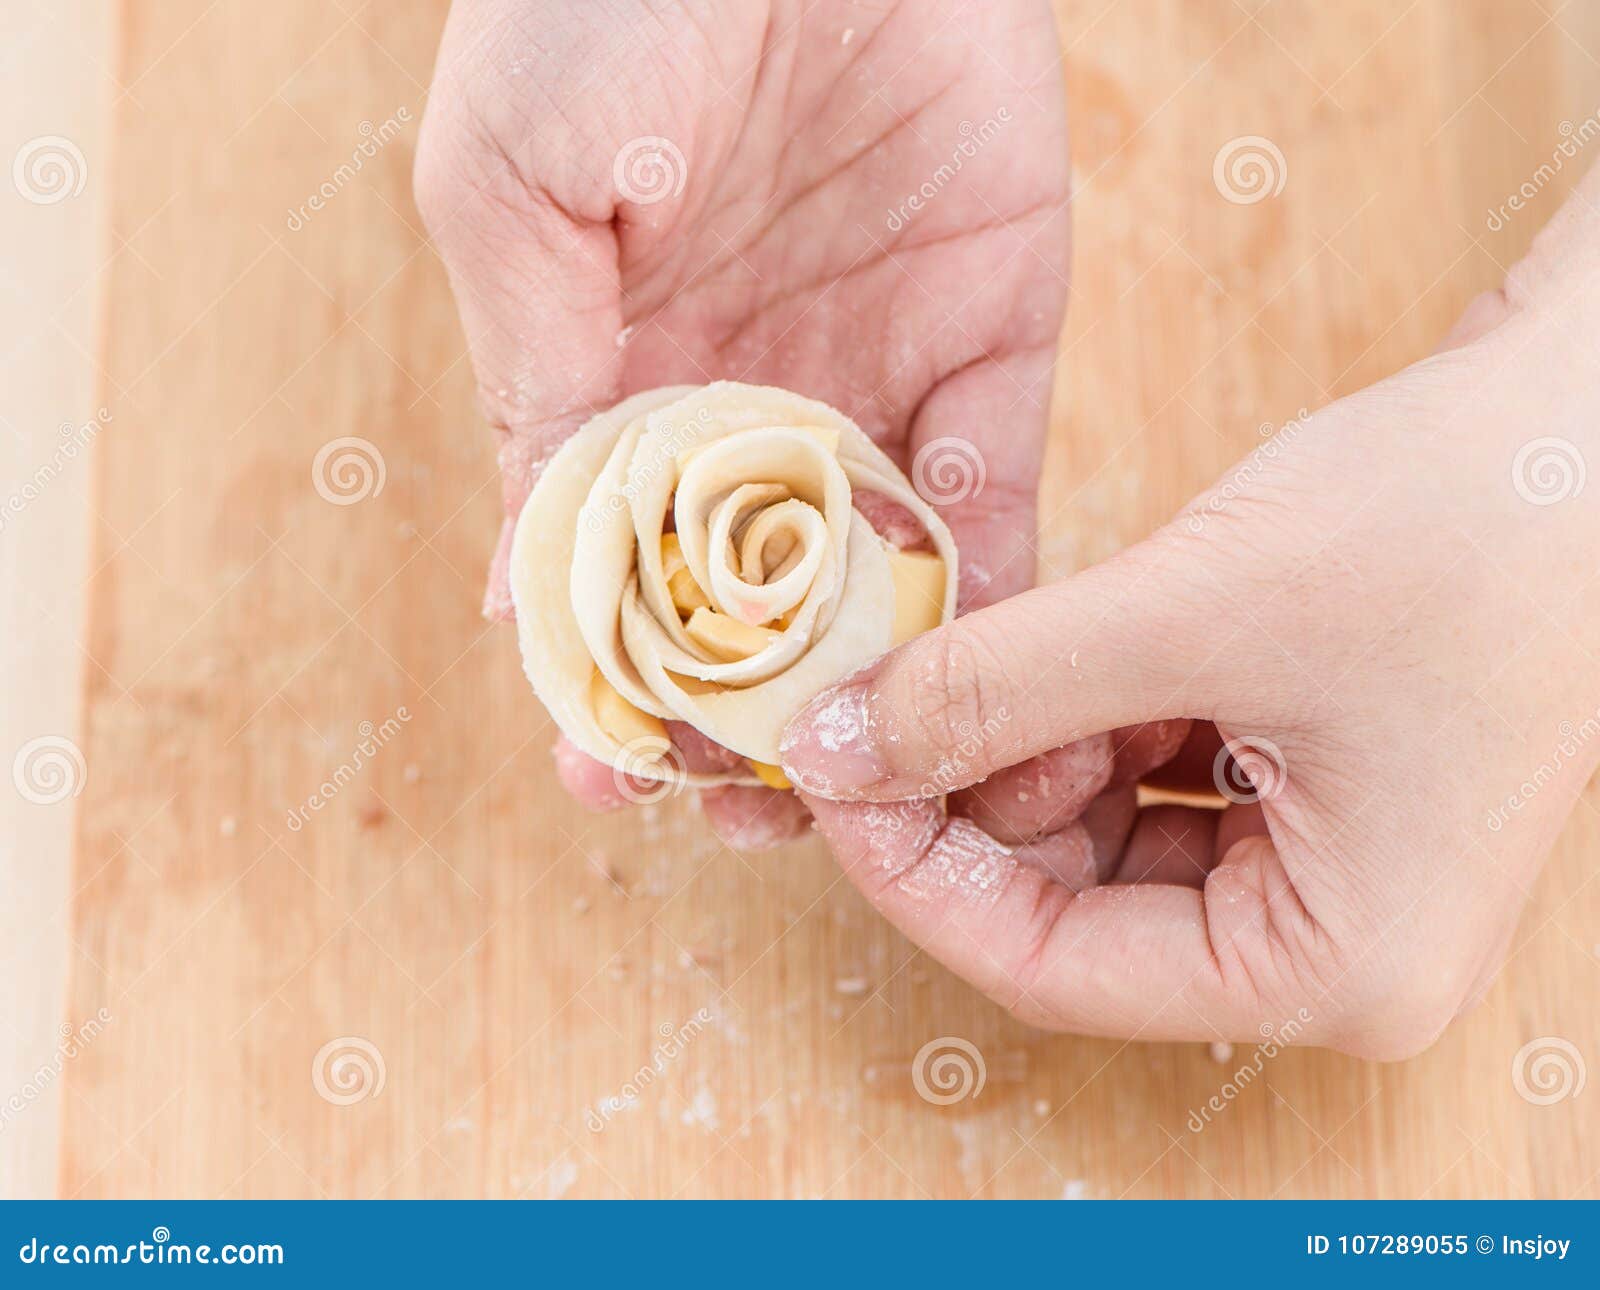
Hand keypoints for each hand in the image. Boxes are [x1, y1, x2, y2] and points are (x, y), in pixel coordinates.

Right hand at [415, 0, 1088, 844]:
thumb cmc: (602, 7)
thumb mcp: (513, 197)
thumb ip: (534, 388)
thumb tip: (527, 593)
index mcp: (619, 382)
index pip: (613, 573)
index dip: (611, 686)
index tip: (613, 783)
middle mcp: (747, 405)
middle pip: (751, 609)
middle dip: (752, 720)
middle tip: (755, 820)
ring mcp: (873, 381)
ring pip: (878, 582)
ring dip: (878, 694)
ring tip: (875, 797)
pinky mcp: (992, 346)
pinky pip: (993, 496)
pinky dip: (984, 591)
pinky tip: (966, 684)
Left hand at [778, 168, 1599, 1057]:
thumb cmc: (1465, 520)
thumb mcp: (1191, 610)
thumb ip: (995, 689)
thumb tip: (834, 751)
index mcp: (1332, 966)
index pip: (1052, 970)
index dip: (917, 878)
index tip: (832, 781)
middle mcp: (1333, 940)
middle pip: (1071, 908)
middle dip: (969, 800)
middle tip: (876, 704)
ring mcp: (1324, 858)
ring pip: (1104, 836)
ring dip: (1025, 746)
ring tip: (979, 652)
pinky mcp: (1312, 778)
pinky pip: (1156, 774)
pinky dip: (1086, 714)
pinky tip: (1053, 642)